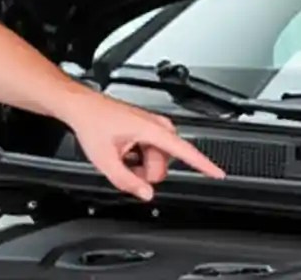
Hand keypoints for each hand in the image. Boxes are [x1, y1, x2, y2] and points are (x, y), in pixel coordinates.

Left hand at [60, 92, 226, 200]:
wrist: (81, 106)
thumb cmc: (91, 122)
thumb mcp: (105, 159)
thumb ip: (127, 181)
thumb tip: (146, 194)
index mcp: (151, 130)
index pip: (185, 150)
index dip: (204, 164)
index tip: (219, 173)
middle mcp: (156, 126)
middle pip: (164, 163)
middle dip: (147, 172)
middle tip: (125, 167)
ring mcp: (151, 126)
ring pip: (157, 159)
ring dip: (141, 165)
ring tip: (121, 157)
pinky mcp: (146, 129)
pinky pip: (151, 151)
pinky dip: (138, 157)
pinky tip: (122, 152)